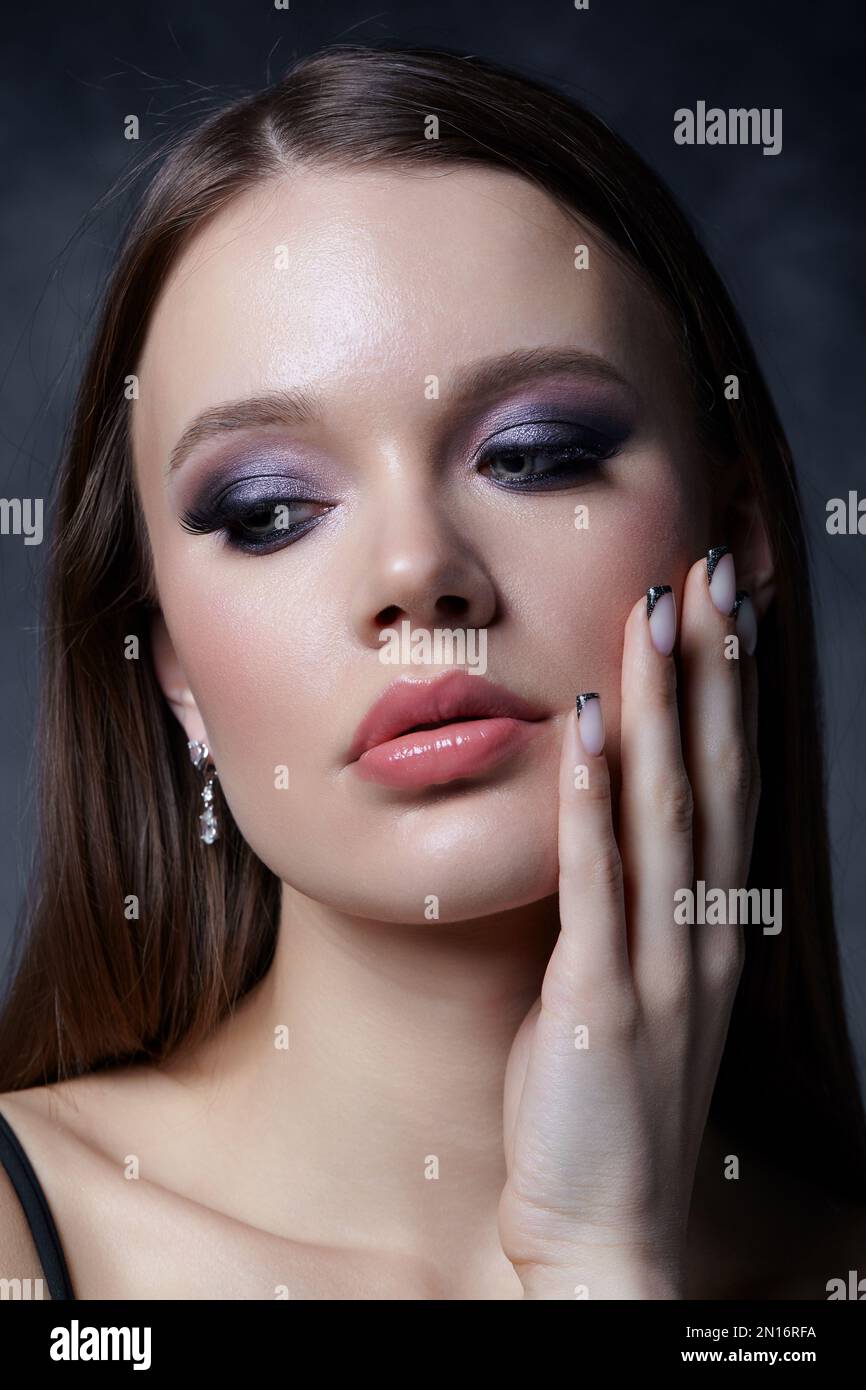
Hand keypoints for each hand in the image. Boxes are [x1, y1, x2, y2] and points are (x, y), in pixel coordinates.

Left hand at [498, 550, 759, 1298]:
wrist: (605, 1228)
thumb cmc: (606, 1102)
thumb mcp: (632, 985)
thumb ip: (628, 904)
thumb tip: (607, 815)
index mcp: (710, 927)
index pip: (729, 784)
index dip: (729, 692)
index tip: (720, 607)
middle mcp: (701, 934)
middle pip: (716, 777)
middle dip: (710, 671)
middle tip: (705, 574)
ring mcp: (661, 967)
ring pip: (670, 812)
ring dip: (663, 707)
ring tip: (652, 617)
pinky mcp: (602, 1003)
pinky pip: (601, 885)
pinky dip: (596, 802)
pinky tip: (586, 730)